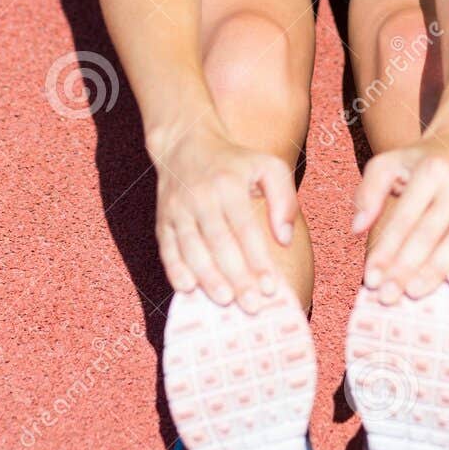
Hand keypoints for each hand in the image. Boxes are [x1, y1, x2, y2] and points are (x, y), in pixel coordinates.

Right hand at [155, 123, 298, 312]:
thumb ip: (284, 199)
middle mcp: (200, 196)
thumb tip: (285, 239)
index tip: (270, 287)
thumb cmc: (235, 161)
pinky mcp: (163, 219)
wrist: (186, 144)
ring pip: (191, 248)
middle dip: (236, 276)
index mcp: (229, 184)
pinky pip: (167, 248)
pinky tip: (188, 289)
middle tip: (251, 305)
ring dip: (207, 277)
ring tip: (225, 300)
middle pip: (218, 242)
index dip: (257, 259)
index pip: (245, 228)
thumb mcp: (268, 166)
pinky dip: (175, 269)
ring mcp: (178, 208)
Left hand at [351, 129, 448, 300]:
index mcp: (432, 169)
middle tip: (388, 296)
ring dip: (437, 270)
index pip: (405, 217)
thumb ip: (368, 192)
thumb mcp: (389, 163)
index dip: (387, 249)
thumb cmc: (420, 159)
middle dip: (407, 267)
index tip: (371, 278)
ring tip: (414, 293)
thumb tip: (356, 229)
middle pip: (431, 232)